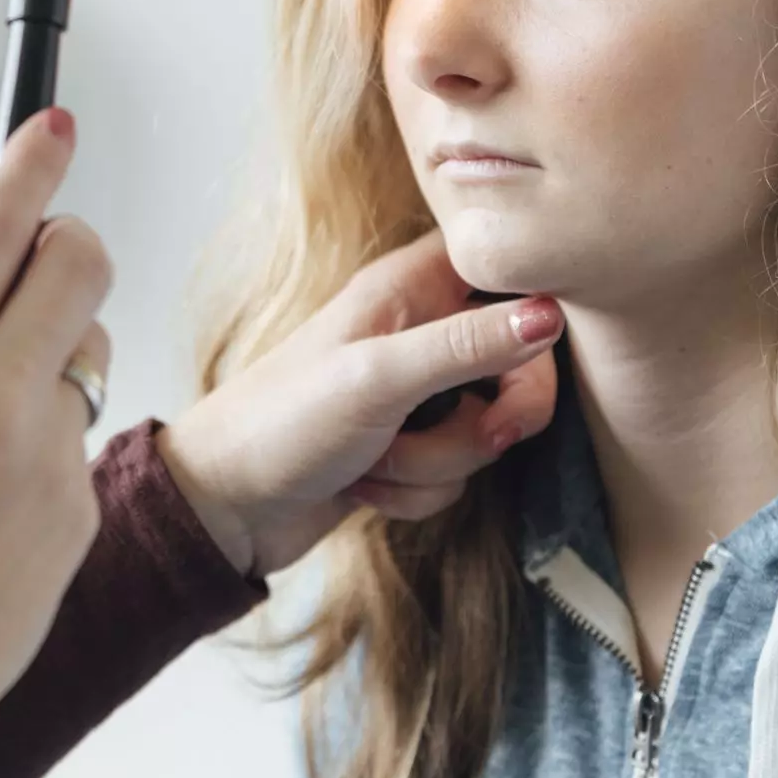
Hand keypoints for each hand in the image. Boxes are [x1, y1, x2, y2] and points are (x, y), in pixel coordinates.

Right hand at [0, 109, 109, 777]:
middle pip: (79, 258)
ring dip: (56, 347)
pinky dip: (42, 440)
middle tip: (41, 260)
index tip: (55, 125)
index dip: (31, 161)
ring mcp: (46, 449)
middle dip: (66, 242)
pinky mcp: (78, 503)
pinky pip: (77, 431)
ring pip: (88, 342)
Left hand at [157, 230, 561, 578]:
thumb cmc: (282, 423)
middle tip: (485, 435)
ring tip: (374, 457)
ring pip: (486, 430)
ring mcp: (413, 394)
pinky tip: (363, 485)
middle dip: (495, 416)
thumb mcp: (378, 377)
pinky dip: (415, 491)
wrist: (225, 507)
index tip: (535, 349)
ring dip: (436, 462)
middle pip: (517, 362)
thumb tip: (552, 314)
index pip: (507, 270)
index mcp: (408, 286)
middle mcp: (417, 331)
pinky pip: (456, 474)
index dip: (535, 308)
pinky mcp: (407, 449)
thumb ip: (467, 344)